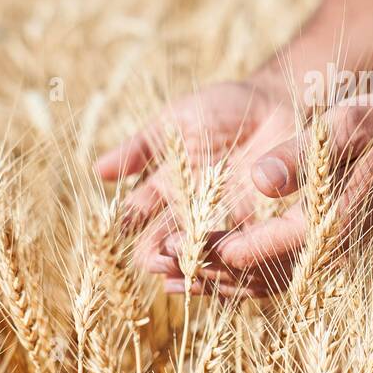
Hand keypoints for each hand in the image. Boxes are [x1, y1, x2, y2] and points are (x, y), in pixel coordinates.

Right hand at [93, 75, 296, 261]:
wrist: (275, 104)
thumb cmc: (221, 108)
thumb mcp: (176, 121)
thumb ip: (141, 146)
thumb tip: (98, 171)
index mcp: (165, 189)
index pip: (136, 217)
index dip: (127, 228)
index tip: (122, 233)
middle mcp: (190, 214)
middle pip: (165, 248)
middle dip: (160, 257)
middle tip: (165, 259)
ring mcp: (224, 223)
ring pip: (202, 258)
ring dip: (195, 266)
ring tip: (195, 266)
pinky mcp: (259, 228)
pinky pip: (244, 256)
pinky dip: (235, 266)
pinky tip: (231, 268)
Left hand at [150, 94, 372, 297]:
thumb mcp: (344, 126)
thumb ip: (302, 153)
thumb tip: (260, 178)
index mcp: (335, 224)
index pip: (269, 246)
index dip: (221, 247)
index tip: (180, 243)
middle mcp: (331, 253)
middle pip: (260, 274)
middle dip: (207, 271)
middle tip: (157, 263)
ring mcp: (328, 259)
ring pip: (264, 285)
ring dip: (216, 284)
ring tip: (166, 279)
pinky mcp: (321, 256)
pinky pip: (274, 279)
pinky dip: (237, 282)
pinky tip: (200, 279)